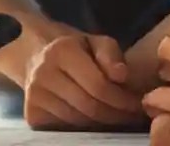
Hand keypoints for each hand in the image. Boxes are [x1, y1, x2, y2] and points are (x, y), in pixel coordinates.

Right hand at [22, 29, 144, 129]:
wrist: (35, 57)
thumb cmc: (75, 50)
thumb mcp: (95, 42)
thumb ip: (110, 55)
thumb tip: (122, 75)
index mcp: (61, 51)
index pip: (98, 86)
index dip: (122, 99)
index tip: (137, 104)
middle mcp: (43, 74)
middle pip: (89, 107)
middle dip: (116, 114)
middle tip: (131, 115)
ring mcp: (34, 96)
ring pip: (79, 121)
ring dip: (102, 122)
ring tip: (116, 116)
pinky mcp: (31, 114)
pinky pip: (66, 128)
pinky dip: (84, 126)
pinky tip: (95, 119)